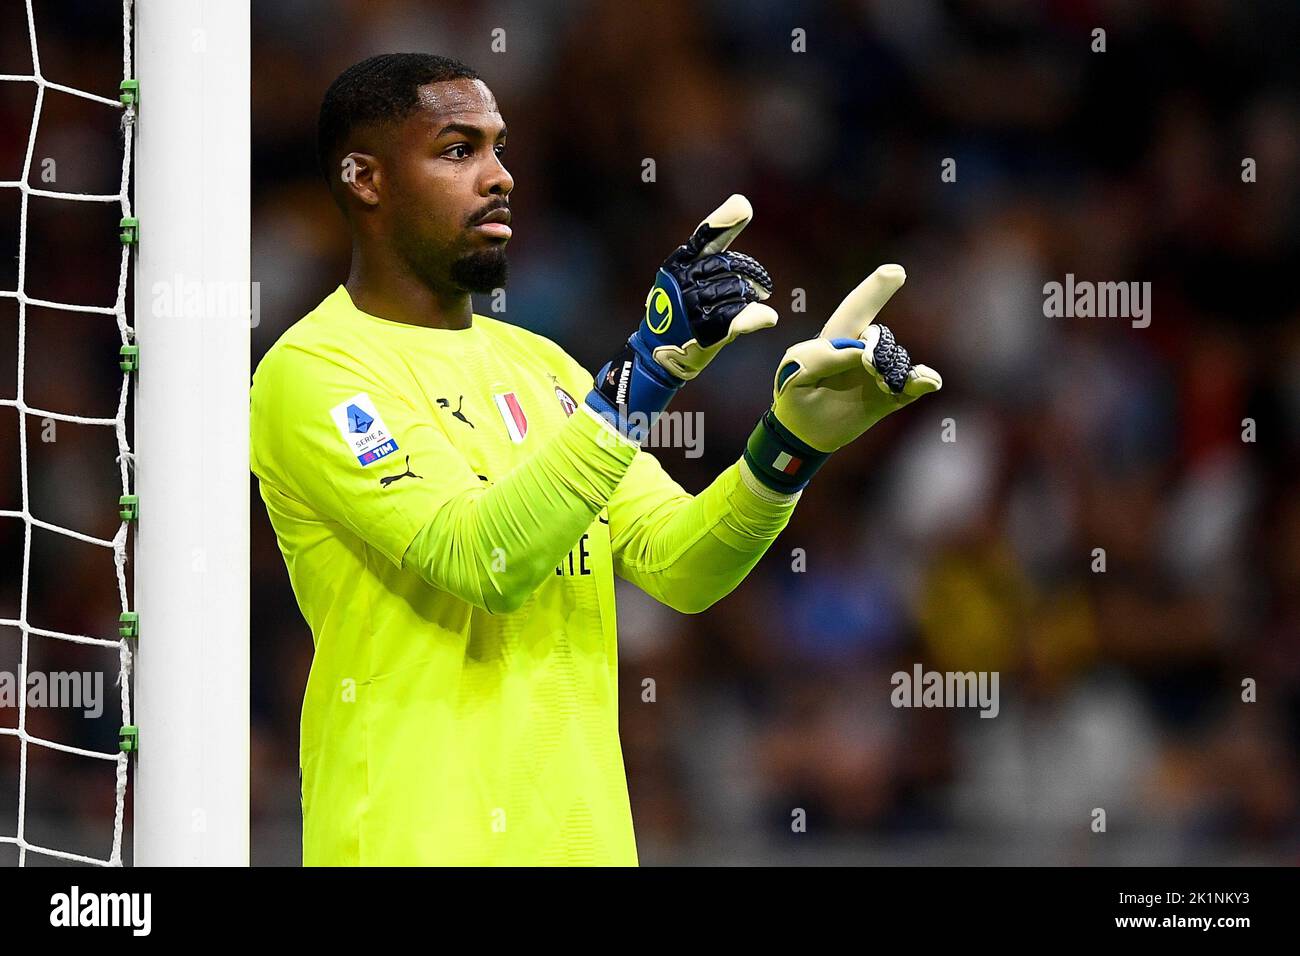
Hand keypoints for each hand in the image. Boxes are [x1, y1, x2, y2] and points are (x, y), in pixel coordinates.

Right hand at [587, 195, 776, 439]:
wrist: (656, 353)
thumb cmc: (677, 309)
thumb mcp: (684, 274)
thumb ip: (712, 244)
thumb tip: (742, 202)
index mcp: (677, 264)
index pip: (704, 236)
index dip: (724, 220)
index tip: (743, 207)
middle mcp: (683, 282)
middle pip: (731, 266)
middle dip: (751, 273)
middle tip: (761, 284)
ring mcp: (693, 306)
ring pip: (738, 290)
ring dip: (751, 296)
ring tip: (754, 302)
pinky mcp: (705, 330)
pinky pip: (740, 316)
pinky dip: (758, 316)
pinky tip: (768, 317)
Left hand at [743, 264, 940, 492]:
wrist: (803, 435)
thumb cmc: (795, 397)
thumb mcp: (794, 372)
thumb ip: (820, 357)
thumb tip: (863, 355)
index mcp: (835, 341)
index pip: (856, 310)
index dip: (874, 290)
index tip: (896, 272)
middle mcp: (861, 353)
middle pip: (879, 336)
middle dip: (878, 347)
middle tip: (869, 366)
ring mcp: (877, 374)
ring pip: (896, 360)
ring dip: (893, 371)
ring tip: (879, 386)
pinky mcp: (889, 397)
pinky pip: (911, 385)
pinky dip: (922, 381)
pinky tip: (927, 380)